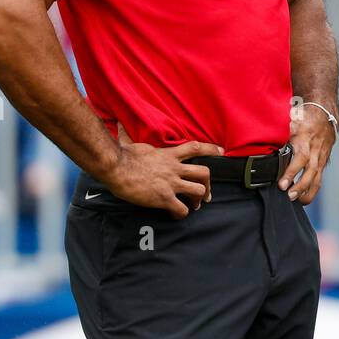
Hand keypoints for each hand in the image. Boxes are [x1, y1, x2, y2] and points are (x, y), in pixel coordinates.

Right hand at [103, 123, 222, 218]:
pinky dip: (181, 214)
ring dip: (198, 199)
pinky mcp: (164, 198)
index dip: (211, 149)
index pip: (195, 148)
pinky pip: (181, 209)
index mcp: (169, 155)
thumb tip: (119, 124)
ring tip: (194, 206)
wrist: (116, 167)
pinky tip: (175, 214)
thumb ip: (130, 135)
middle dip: (208, 184)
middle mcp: (174, 169)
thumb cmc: (122, 155)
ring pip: (199, 191)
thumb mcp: (131, 143)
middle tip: (206, 194)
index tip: (221, 152)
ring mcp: (171, 183)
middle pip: (204, 173)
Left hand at [277, 100, 337, 203]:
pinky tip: (303, 199)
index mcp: (305, 139)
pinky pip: (319, 179)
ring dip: (307, 192)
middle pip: (310, 172)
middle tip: (288, 196)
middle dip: (299, 186)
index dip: (291, 172)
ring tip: (296, 202)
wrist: (325, 115)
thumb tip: (258, 135)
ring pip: (317, 178)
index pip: (300, 158)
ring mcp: (320, 158)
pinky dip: (312, 191)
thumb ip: (279, 129)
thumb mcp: (291, 118)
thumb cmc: (303, 117)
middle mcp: (314, 150)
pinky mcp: (323, 163)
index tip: (281, 184)